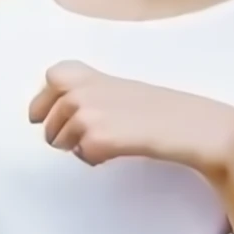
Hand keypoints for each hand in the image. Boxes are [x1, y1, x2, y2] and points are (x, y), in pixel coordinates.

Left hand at [27, 60, 233, 175]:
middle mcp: (84, 89)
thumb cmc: (160, 111)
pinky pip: (81, 155)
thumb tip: (52, 114)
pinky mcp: (97, 137)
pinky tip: (117, 152)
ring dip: (76, 147)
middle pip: (47, 117)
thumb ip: (90, 93)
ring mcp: (88, 113)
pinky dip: (95, 159)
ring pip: (59, 139)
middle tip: (83, 139)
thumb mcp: (120, 91)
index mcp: (92, 74)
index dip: (44, 100)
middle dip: (58, 133)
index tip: (40, 116)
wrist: (192, 126)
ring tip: (109, 142)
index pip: (53, 77)